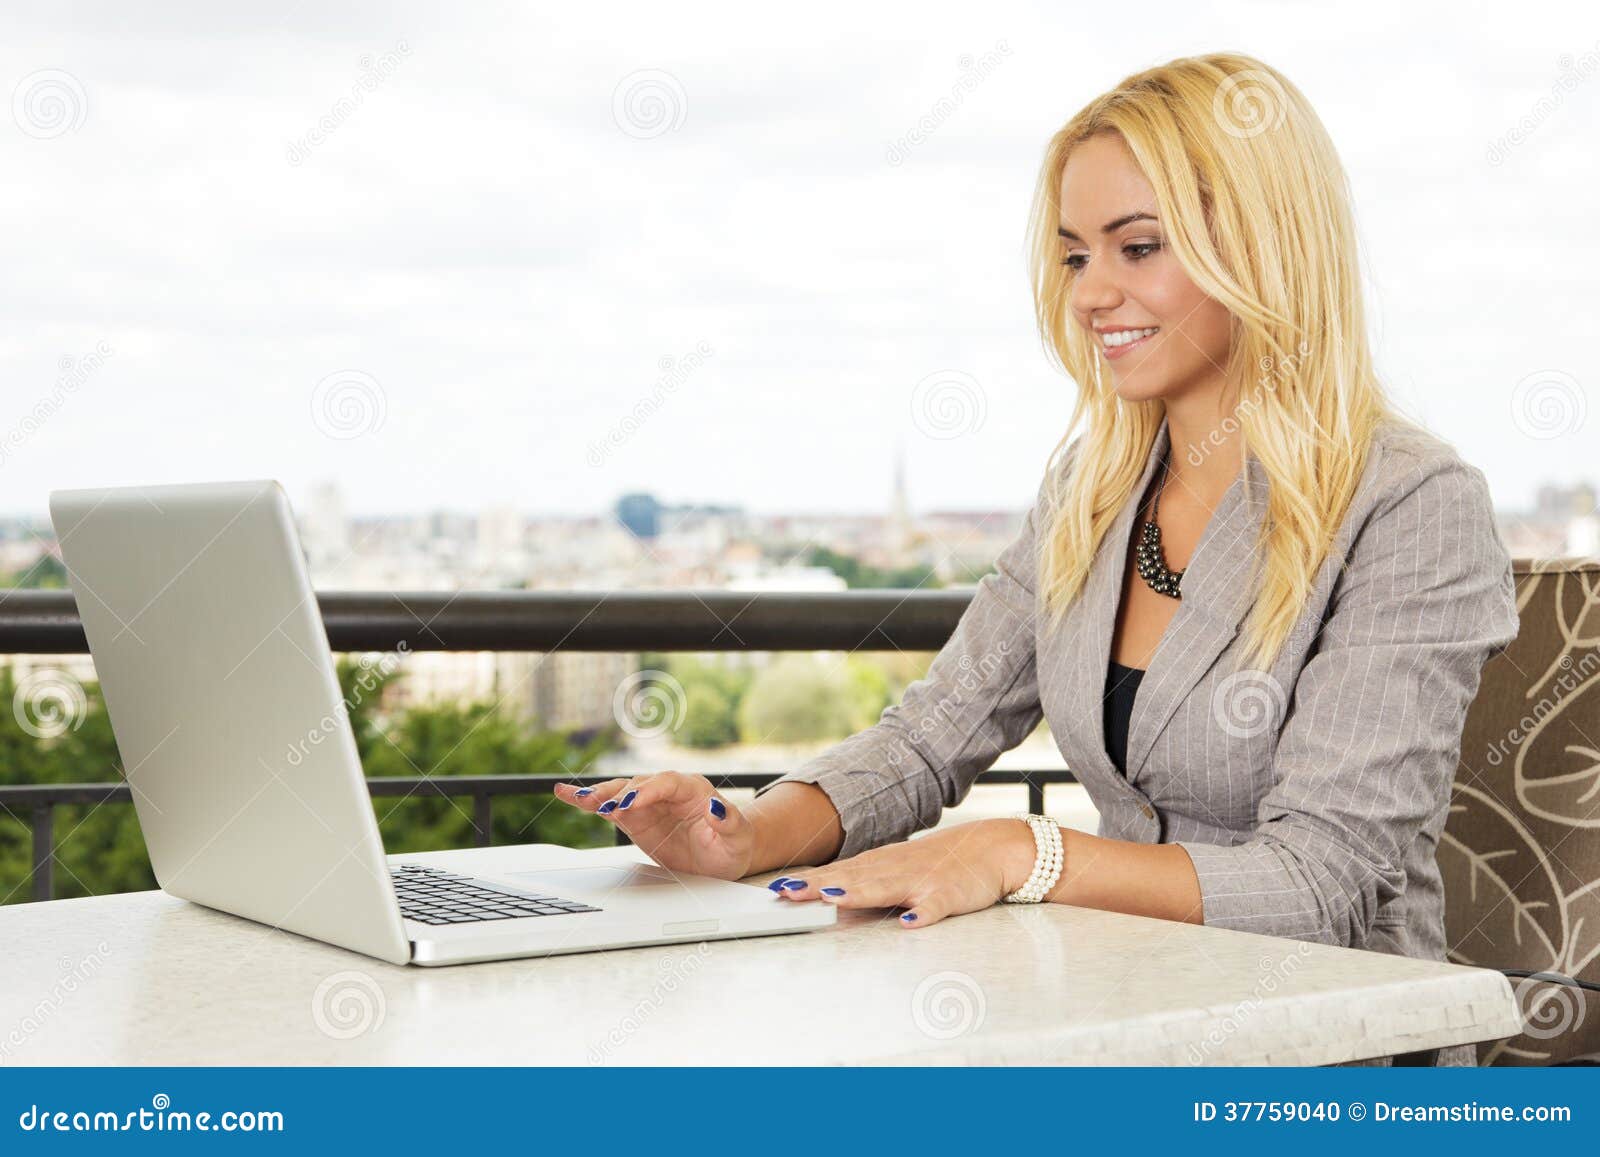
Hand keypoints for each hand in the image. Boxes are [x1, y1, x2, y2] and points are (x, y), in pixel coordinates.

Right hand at [553, 772, 754, 880]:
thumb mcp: (737, 836)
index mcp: (693, 789)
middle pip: (639, 785)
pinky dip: (589, 802)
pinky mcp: (636, 818)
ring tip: (576, 797)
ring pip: (620, 793)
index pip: (667, 783)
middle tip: (602, 806)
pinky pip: (610, 808)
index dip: (648, 790)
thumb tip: (716, 806)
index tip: (632, 802)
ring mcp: (649, 804)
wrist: (724, 855)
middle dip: (620, 794)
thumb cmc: (734, 843)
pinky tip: (567, 795)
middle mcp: (668, 790)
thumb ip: (728, 821)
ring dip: (599, 796)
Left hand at [769, 818, 1038, 927]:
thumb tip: (822, 896)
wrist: (991, 848)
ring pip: (886, 888)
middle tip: (787, 894)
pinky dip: (922, 914)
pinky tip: (910, 923)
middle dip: (818, 887)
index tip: (775, 890)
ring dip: (858, 893)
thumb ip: (863, 883)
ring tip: (831, 898)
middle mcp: (895, 870)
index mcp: (880, 866)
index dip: (807, 882)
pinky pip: (935, 907)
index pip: (837, 874)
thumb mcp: (896, 870)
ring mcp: (922, 882)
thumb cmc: (938, 863)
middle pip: (852, 879)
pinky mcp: (949, 895)